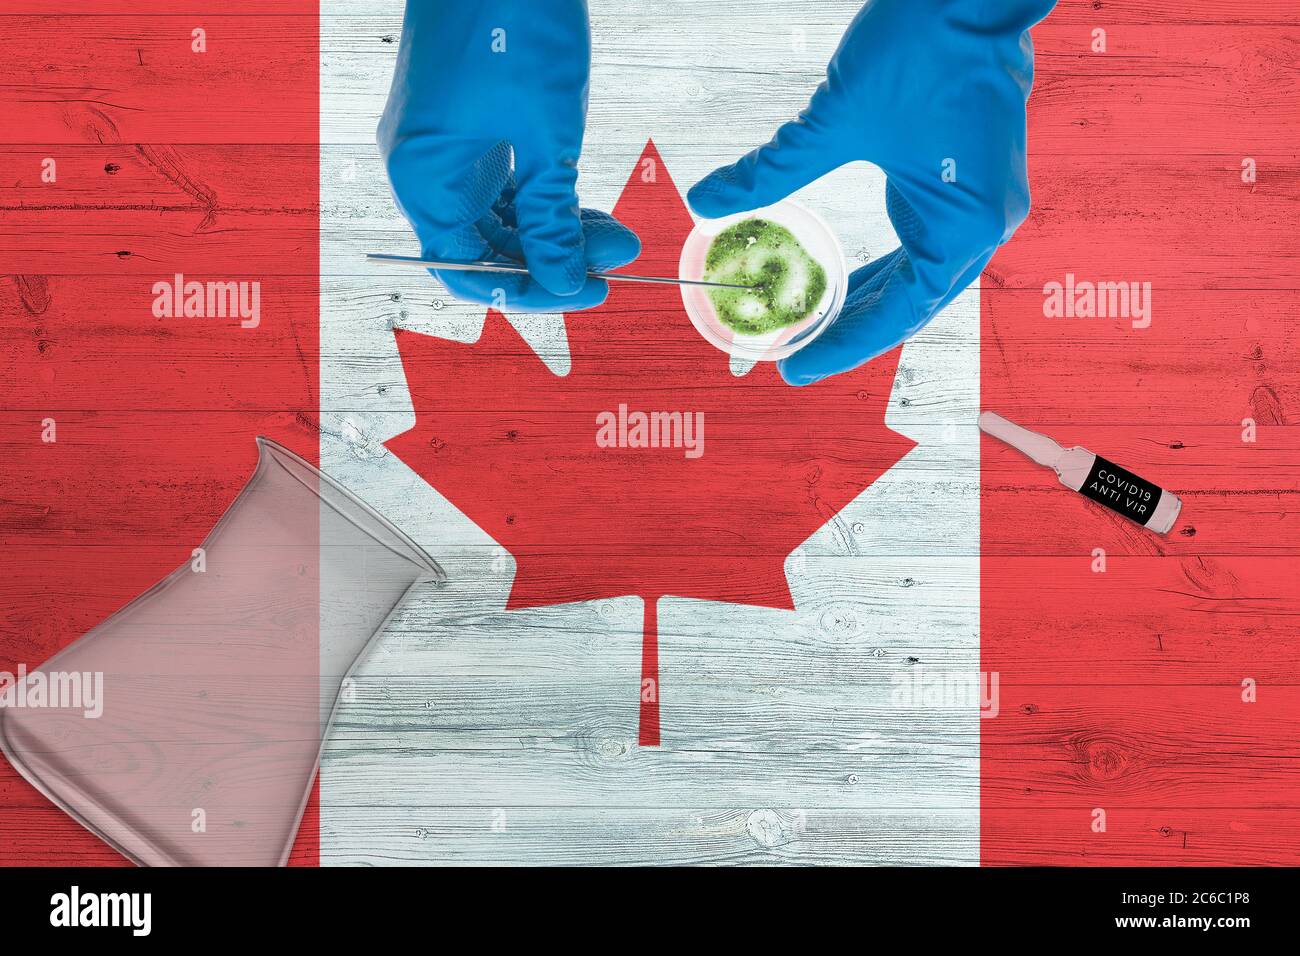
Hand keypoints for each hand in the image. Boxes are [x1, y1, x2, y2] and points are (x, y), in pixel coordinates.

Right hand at [378, 0, 639, 311]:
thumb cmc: (513, 23)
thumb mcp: (546, 137)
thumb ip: (552, 219)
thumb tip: (564, 283)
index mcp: (424, 179)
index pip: (468, 270)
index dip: (529, 292)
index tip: (587, 292)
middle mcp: (422, 167)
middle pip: (485, 246)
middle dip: (553, 257)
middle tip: (618, 259)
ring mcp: (440, 144)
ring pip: (497, 216)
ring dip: (554, 229)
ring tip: (616, 231)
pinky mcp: (462, 123)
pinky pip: (498, 181)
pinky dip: (541, 197)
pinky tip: (585, 204)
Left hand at [687, 0, 1055, 384]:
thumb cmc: (918, 47)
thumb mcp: (833, 119)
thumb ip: (771, 170)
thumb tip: (704, 200)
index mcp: (961, 228)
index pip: (897, 315)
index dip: (841, 347)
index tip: (792, 369)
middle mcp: (983, 227)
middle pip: (911, 305)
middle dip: (851, 331)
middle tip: (794, 355)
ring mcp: (984, 205)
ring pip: (921, 278)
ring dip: (870, 301)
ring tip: (815, 326)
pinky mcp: (975, 182)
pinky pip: (929, 244)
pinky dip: (889, 266)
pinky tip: (850, 278)